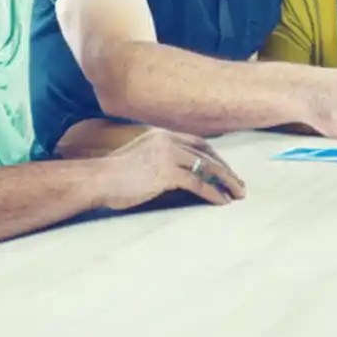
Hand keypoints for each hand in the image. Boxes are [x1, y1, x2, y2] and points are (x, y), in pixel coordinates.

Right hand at [96, 128, 245, 209]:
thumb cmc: (112, 175)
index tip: (226, 170)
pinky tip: (223, 201)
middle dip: (226, 170)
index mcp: (162, 135)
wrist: (96, 179)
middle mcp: (168, 141)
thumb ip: (157, 159)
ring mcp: (168, 155)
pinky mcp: (167, 172)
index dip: (215, 157)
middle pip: (207, 154)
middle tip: (239, 184)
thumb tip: (174, 172)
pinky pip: (198, 182)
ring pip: (208, 167)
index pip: (198, 143)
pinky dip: (214, 192)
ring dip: (226, 182)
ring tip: (238, 194)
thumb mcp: (139, 158)